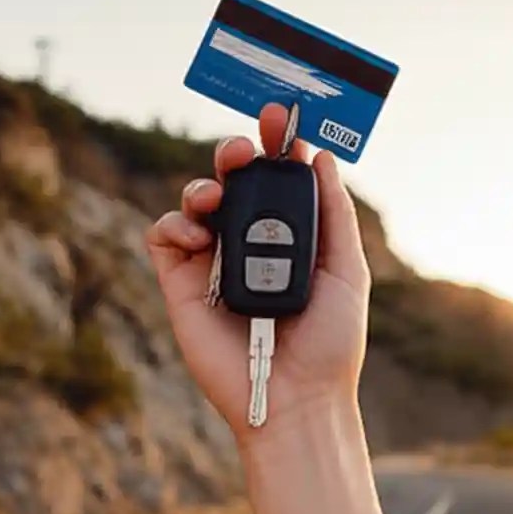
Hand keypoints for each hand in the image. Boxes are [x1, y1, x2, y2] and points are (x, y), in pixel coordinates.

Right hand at [145, 103, 371, 443]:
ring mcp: (215, 261)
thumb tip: (321, 155)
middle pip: (234, 179)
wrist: (296, 398)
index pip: (278, 178)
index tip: (279, 115)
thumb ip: (333, 213)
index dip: (275, 143)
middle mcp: (251, 242)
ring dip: (204, 183)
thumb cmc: (331, 343)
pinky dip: (174, 221)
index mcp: (291, 235)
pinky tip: (196, 232)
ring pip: (197, 199)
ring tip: (217, 194)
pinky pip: (165, 235)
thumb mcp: (346, 270)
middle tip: (243, 149)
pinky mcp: (182, 284)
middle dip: (235, 151)